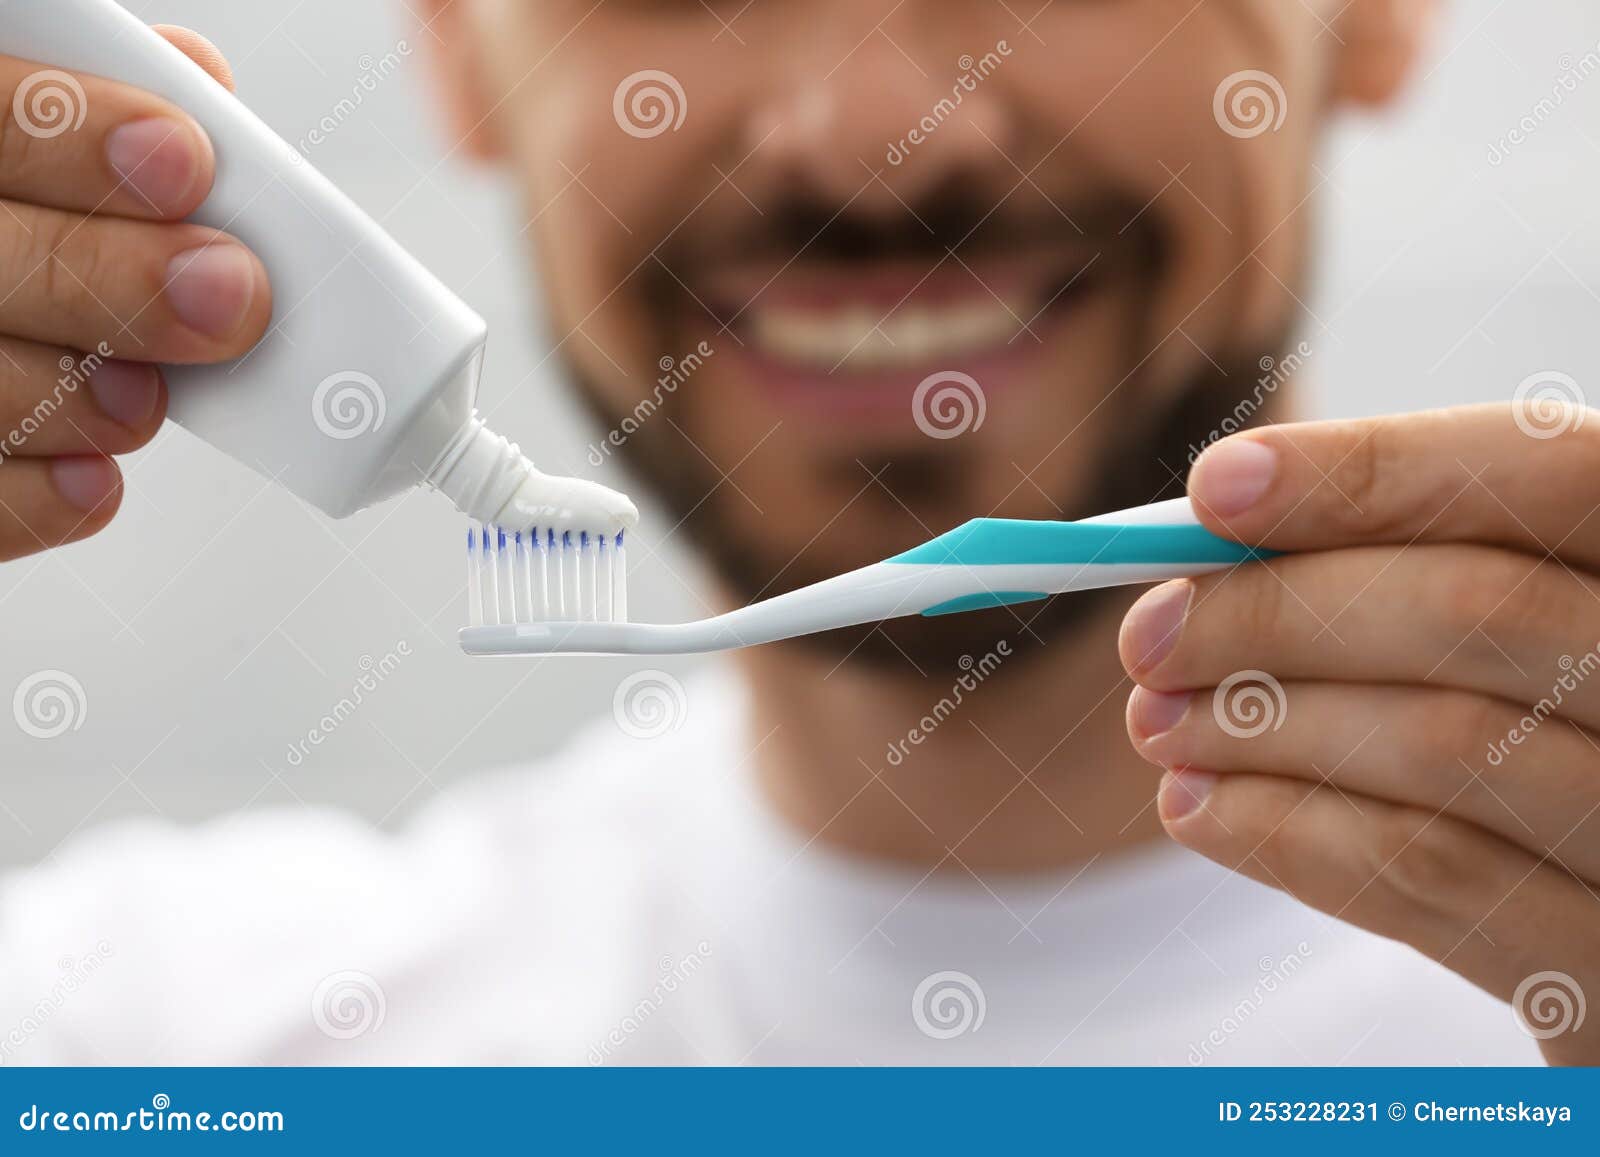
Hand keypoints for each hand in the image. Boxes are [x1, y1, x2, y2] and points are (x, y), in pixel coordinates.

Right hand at [0, 27, 269, 560]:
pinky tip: (96, 481)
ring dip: (74, 399)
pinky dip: (33, 500)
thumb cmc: (14, 205)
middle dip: (112, 282)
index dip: (71, 141)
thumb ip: (91, 99)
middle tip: (231, 297)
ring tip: (147, 400)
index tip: (186, 164)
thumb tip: (198, 88)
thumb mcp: (22, 108)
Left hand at [1121, 402, 1599, 1064]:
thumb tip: (1218, 511)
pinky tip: (1201, 811)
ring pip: (1441, 745)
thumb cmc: (1544, 740)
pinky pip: (1429, 881)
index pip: (1548, 474)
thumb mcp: (1508, 631)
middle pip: (1476, 610)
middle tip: (1148, 638)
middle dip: (1275, 615)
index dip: (1374, 471)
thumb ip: (1400, 561)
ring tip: (1155, 724)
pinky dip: (1284, 833)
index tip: (1214, 489)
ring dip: (1258, 729)